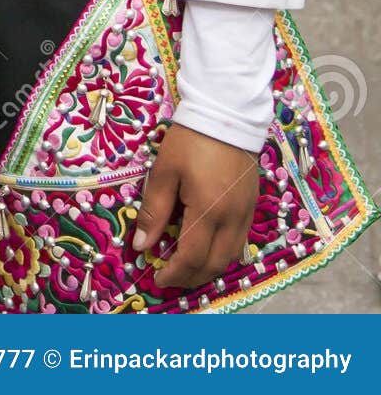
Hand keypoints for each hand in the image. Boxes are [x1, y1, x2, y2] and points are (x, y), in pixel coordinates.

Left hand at [135, 122, 259, 289]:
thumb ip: (154, 211)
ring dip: (209, 270)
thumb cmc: (190, 141)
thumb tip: (142, 245)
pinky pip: (240, 243)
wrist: (227, 115)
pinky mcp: (252, 207)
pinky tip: (207, 251)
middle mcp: (232, 219)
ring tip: (186, 269)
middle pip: (215, 265)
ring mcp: (246, 214)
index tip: (156, 279)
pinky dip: (223, 255)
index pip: (191, 257)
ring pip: (231, 257)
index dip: (174, 273)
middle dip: (191, 278)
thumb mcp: (164, 172)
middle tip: (169, 279)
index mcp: (208, 211)